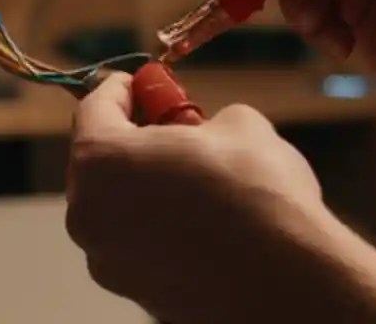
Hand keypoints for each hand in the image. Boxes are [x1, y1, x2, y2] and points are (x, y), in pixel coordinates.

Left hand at [65, 74, 345, 322]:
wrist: (287, 280)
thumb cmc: (258, 190)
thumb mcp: (237, 123)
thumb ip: (200, 119)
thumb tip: (202, 132)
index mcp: (100, 161)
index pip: (94, 108)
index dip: (123, 88)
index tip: (144, 81)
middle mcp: (88, 215)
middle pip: (100, 162)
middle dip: (134, 139)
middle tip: (174, 126)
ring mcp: (107, 262)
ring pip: (118, 208)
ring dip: (146, 187)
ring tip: (197, 179)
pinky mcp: (135, 294)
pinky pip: (139, 245)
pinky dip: (160, 228)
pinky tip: (205, 223)